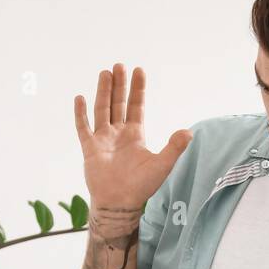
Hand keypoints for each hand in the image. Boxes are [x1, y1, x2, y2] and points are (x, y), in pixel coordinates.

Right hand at [73, 63, 191, 207]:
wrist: (120, 203)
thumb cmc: (141, 187)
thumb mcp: (162, 165)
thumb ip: (174, 147)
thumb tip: (189, 132)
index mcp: (135, 135)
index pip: (136, 106)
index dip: (137, 89)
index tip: (138, 70)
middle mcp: (118, 134)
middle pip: (118, 104)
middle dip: (119, 85)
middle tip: (119, 66)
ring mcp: (103, 140)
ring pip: (102, 110)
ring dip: (103, 92)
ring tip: (105, 73)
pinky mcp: (89, 148)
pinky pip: (83, 127)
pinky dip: (81, 113)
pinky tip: (80, 98)